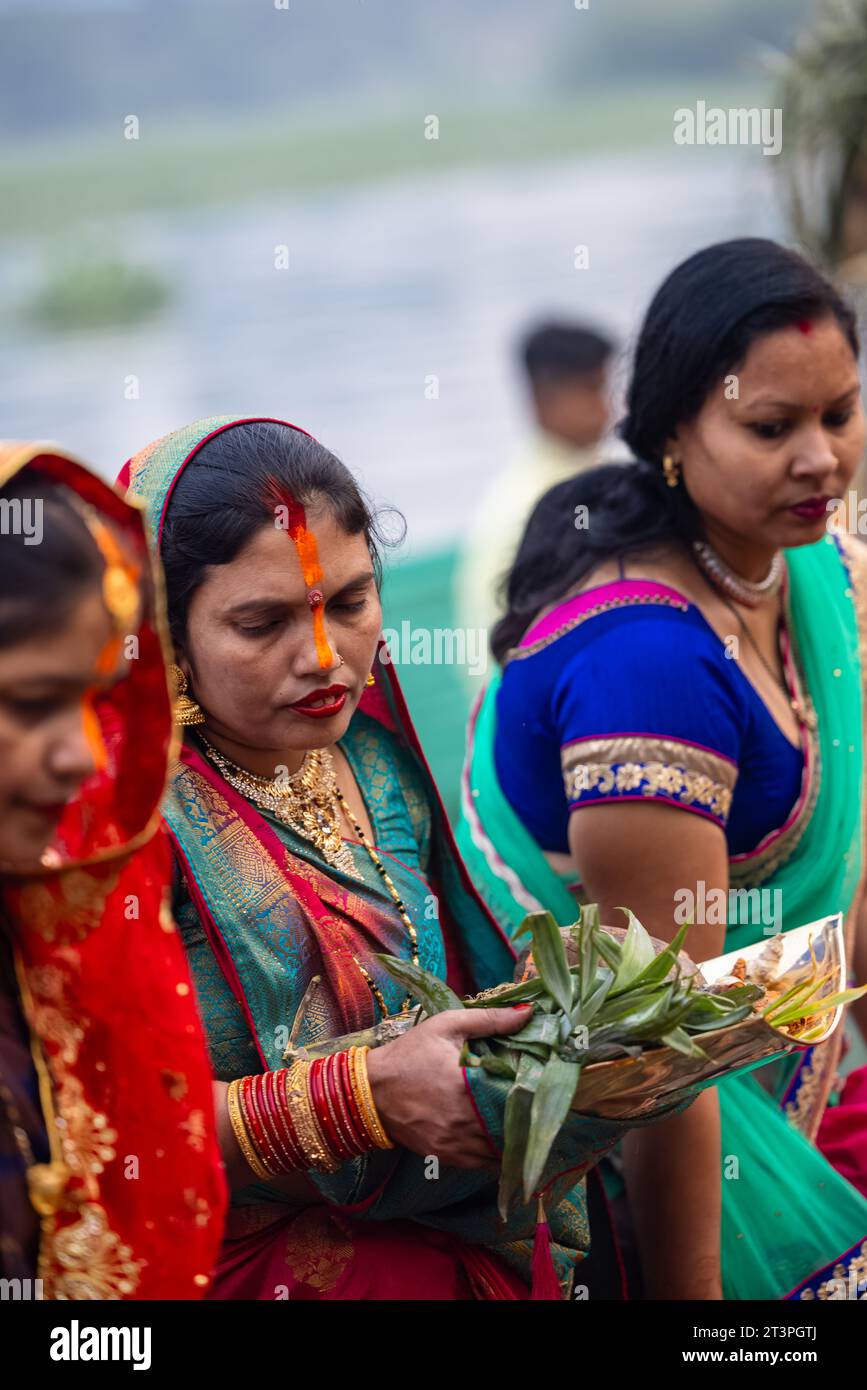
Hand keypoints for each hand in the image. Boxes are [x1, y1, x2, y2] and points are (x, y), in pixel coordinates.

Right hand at [366, 1005, 531, 1168]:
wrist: (369, 1090)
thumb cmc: (409, 1054)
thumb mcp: (446, 1026)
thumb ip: (489, 1020)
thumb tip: (528, 1013)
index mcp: (467, 1086)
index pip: (517, 1097)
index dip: (536, 1094)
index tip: (546, 1086)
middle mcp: (464, 1121)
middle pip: (513, 1129)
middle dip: (529, 1120)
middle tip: (543, 1107)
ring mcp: (455, 1143)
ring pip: (500, 1152)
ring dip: (515, 1141)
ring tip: (527, 1126)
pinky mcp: (446, 1156)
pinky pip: (482, 1165)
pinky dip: (496, 1156)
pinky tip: (503, 1141)